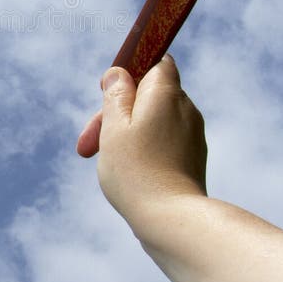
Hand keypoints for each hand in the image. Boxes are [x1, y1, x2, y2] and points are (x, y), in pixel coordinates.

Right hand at [77, 56, 206, 241]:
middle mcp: (186, 109)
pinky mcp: (193, 159)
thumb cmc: (137, 170)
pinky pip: (165, 142)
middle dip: (117, 113)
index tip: (108, 92)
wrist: (172, 220)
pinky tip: (128, 174)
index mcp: (166, 92)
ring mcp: (193, 135)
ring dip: (128, 134)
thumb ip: (116, 95)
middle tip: (89, 144)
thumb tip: (119, 74)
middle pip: (148, 96)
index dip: (130, 71)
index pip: (156, 61)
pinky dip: (145, 150)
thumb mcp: (114, 126)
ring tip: (106, 162)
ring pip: (154, 121)